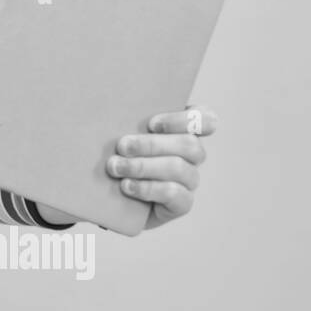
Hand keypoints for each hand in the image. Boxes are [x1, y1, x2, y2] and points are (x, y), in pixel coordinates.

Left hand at [105, 104, 217, 229]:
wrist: (106, 195)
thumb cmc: (115, 153)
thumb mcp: (119, 133)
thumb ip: (126, 120)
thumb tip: (110, 107)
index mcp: (183, 130)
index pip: (204, 119)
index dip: (183, 119)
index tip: (151, 124)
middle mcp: (191, 155)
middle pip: (189, 144)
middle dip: (151, 144)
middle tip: (122, 146)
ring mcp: (189, 180)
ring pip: (179, 168)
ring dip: (143, 166)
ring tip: (115, 167)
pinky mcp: (181, 204)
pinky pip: (175, 194)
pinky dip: (148, 188)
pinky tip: (127, 186)